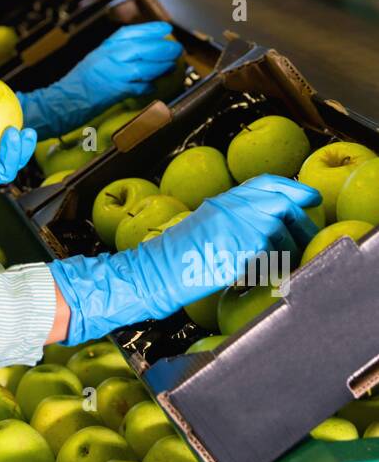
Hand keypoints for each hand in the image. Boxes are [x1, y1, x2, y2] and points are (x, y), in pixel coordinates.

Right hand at [17, 21, 183, 139]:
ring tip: (171, 66)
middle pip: (142, 47)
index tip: (166, 28)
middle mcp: (108, 56)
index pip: (131, 32)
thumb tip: (139, 53)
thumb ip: (116, 55)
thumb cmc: (77, 84)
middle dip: (163, 48)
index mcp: (104, 47)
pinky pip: (137, 86)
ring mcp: (112, 73)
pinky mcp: (114, 90)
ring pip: (144, 65)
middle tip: (176, 49)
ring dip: (160, 66)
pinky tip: (152, 86)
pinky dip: (147, 86)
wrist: (60, 101)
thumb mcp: (96, 60)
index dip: (151, 29)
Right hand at [49, 175, 319, 345]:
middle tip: (309, 237)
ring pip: (281, 232)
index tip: (309, 197)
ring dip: (289, 249)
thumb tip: (263, 229)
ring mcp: (235, 227)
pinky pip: (271, 256)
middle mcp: (230, 208)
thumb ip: (230, 223)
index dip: (292, 188)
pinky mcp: (238, 250)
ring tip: (285, 264)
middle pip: (281, 203)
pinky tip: (266, 277)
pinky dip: (275, 267)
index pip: (265, 183)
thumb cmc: (173, 259)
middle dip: (301, 221)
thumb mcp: (203, 229)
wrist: (152, 273)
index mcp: (221, 201)